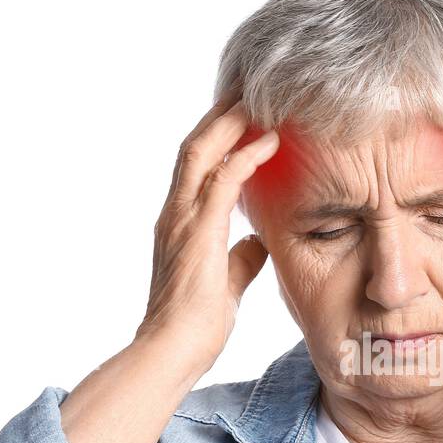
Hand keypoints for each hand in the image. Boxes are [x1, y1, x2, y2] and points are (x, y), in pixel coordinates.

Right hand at [136, 96, 279, 371]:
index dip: (218, 136)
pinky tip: (270, 142)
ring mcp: (182, 221)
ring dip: (231, 122)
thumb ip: (240, 258)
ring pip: (201, 152)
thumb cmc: (195, 326)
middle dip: (222, 115)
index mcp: (180, 223)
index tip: (243, 115)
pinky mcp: (199, 233)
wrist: (172, 353)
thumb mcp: (226, 283)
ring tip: (259, 98)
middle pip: (195, 146)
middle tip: (250, 89)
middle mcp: (175, 214)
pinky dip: (246, 156)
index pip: (196, 165)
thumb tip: (258, 242)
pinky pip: (223, 180)